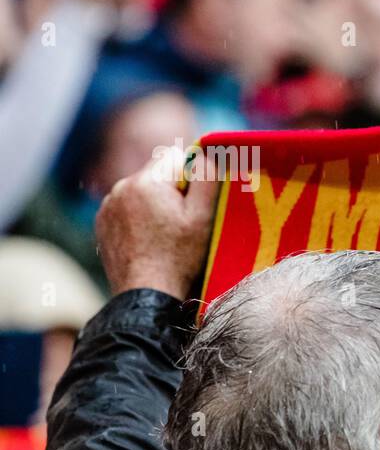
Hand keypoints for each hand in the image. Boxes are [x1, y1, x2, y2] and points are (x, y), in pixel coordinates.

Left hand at [96, 147, 220, 299]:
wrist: (146, 295)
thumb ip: (207, 178)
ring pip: (140, 191)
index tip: (197, 202)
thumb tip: (206, 154)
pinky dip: (138, 219)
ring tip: (165, 235)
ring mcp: (107, 206)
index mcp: (147, 181)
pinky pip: (125, 209)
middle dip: (172, 191)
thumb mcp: (204, 217)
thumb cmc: (180, 258)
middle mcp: (121, 187)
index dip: (193, 175)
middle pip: (157, 174)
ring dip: (154, 205)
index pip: (176, 155)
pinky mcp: (101, 224)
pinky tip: (149, 242)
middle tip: (183, 223)